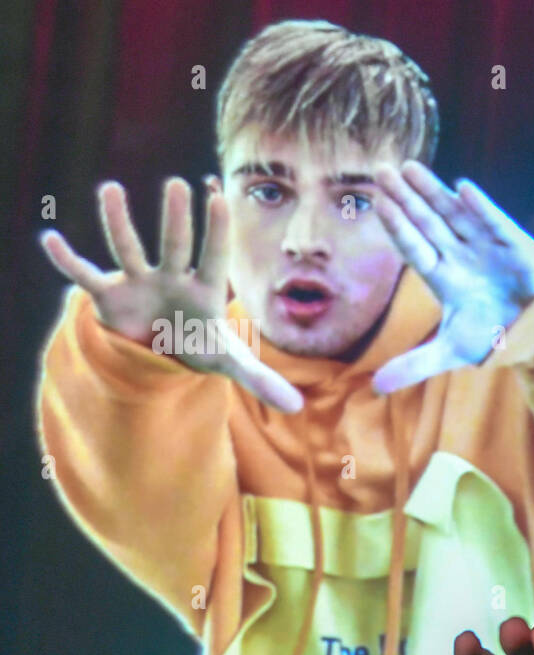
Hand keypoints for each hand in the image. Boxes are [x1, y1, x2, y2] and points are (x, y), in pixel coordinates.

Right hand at [40, 178, 301, 412]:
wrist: (163, 347)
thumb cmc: (200, 343)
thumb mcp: (230, 362)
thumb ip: (262, 379)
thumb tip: (298, 406)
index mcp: (205, 290)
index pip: (215, 258)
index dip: (218, 232)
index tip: (220, 198)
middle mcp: (172, 278)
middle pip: (174, 246)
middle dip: (176, 220)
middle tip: (177, 185)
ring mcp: (140, 282)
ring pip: (128, 249)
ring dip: (119, 222)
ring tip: (111, 189)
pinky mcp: (110, 295)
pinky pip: (85, 275)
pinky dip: (67, 261)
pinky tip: (51, 240)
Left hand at [371, 161, 533, 392]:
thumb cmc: (493, 333)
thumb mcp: (452, 352)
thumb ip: (415, 365)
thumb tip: (375, 387)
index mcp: (443, 276)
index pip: (413, 248)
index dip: (397, 226)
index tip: (376, 203)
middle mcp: (460, 255)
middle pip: (427, 222)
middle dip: (406, 197)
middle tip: (381, 170)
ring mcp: (486, 246)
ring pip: (455, 215)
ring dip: (433, 192)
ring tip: (410, 167)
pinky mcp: (514, 245)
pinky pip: (496, 223)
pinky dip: (481, 208)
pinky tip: (462, 188)